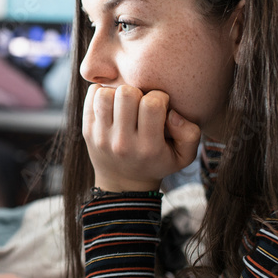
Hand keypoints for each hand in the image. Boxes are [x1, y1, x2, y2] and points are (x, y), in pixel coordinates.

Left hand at [83, 84, 200, 191]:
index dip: (159, 97)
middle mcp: (122, 142)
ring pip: (106, 93)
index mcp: (148, 147)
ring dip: (117, 93)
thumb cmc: (157, 163)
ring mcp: (101, 136)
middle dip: (137, 92)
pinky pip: (92, 95)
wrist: (123, 185)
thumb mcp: (183, 156)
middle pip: (126, 94)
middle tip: (140, 104)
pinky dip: (102, 93)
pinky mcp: (87, 131)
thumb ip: (190, 133)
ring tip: (125, 104)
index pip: (152, 104)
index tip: (160, 106)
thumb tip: (173, 114)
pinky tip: (112, 105)